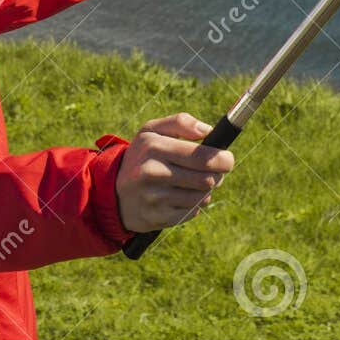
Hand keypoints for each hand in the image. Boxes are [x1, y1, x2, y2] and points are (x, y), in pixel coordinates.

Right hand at [115, 112, 235, 232]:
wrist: (112, 192)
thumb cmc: (141, 157)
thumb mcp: (151, 131)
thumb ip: (180, 122)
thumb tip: (207, 130)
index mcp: (155, 147)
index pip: (202, 157)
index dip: (223, 159)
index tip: (227, 159)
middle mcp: (153, 172)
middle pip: (207, 179)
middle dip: (217, 175)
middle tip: (215, 172)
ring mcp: (154, 197)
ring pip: (202, 197)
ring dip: (205, 191)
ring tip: (193, 184)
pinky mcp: (156, 218)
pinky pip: (191, 212)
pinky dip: (192, 206)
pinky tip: (180, 198)